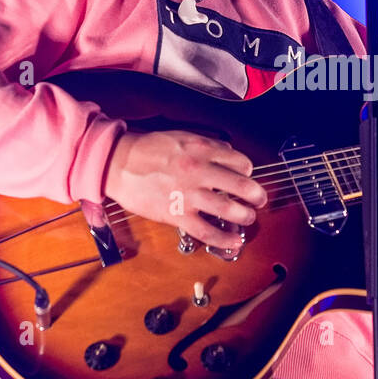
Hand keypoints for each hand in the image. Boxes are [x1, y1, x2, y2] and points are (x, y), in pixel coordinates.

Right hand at [103, 130, 266, 248]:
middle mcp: (200, 171)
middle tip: (259, 199)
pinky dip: (224, 239)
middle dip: (256, 195)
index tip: (245, 177)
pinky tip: (234, 242)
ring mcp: (190, 194)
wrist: (118, 163)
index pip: (240, 162)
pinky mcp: (177, 214)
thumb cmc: (147, 149)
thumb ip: (207, 144)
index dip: (247, 171)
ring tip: (248, 218)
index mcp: (202, 150)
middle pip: (242, 186)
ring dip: (245, 217)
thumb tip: (228, 153)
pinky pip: (207, 231)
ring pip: (229, 209)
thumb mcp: (182, 136)